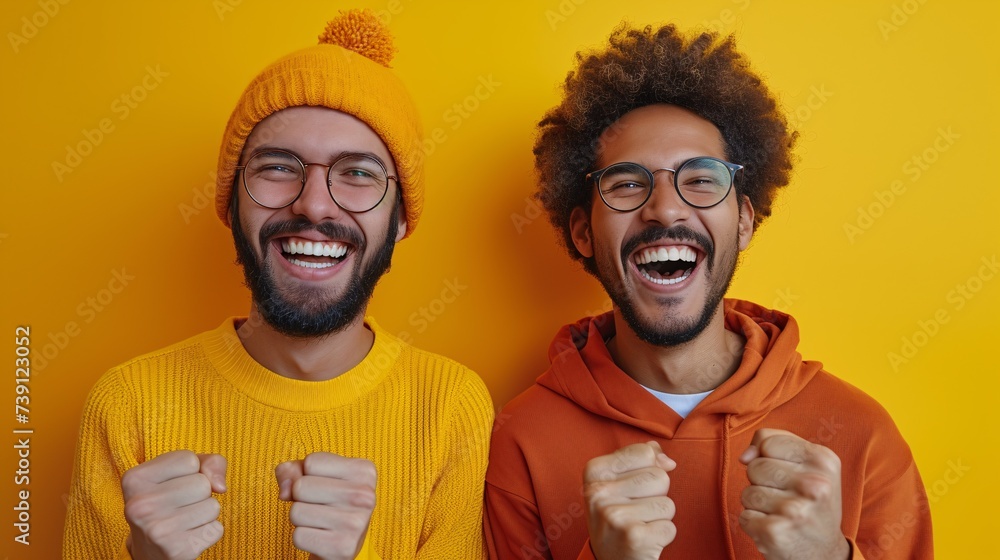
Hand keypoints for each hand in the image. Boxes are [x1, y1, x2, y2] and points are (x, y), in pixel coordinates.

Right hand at [121, 450, 226, 559]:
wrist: (151, 551)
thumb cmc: (169, 501)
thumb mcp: (179, 472)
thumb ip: (207, 463)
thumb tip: (220, 486)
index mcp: (134, 479)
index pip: (188, 459)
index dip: (190, 470)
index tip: (172, 484)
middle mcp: (140, 506)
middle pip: (202, 483)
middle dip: (199, 492)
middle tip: (179, 505)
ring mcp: (157, 531)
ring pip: (213, 506)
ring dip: (205, 512)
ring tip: (184, 519)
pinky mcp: (177, 551)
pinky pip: (216, 529)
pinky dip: (209, 531)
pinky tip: (188, 535)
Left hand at [275, 452, 376, 559]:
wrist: (343, 543)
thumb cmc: (328, 502)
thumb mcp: (316, 476)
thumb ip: (294, 470)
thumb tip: (284, 490)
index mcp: (364, 471)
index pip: (311, 462)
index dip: (308, 474)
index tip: (326, 486)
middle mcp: (365, 495)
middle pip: (301, 486)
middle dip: (301, 498)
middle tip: (321, 506)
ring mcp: (355, 523)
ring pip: (296, 512)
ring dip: (300, 518)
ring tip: (320, 521)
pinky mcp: (342, 547)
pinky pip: (298, 536)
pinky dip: (303, 538)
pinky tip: (320, 537)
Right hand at [582, 441, 676, 559]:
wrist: (609, 558)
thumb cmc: (619, 513)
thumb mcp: (618, 480)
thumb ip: (640, 458)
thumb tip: (668, 461)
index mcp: (594, 471)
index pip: (645, 452)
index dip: (648, 469)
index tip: (632, 487)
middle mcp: (599, 492)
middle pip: (659, 477)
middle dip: (656, 494)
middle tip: (635, 509)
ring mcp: (614, 515)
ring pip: (667, 503)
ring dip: (659, 516)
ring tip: (639, 523)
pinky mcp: (633, 536)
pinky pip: (670, 527)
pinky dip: (662, 535)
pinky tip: (643, 538)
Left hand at [739, 428, 849, 559]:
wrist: (825, 553)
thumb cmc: (810, 502)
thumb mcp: (807, 464)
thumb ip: (773, 442)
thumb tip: (744, 456)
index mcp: (824, 460)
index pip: (768, 441)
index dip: (768, 456)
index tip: (788, 473)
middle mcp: (814, 485)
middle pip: (754, 466)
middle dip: (761, 482)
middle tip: (785, 497)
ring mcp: (795, 510)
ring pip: (748, 492)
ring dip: (757, 505)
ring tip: (780, 514)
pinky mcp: (776, 532)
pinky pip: (744, 516)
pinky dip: (754, 524)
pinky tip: (775, 528)